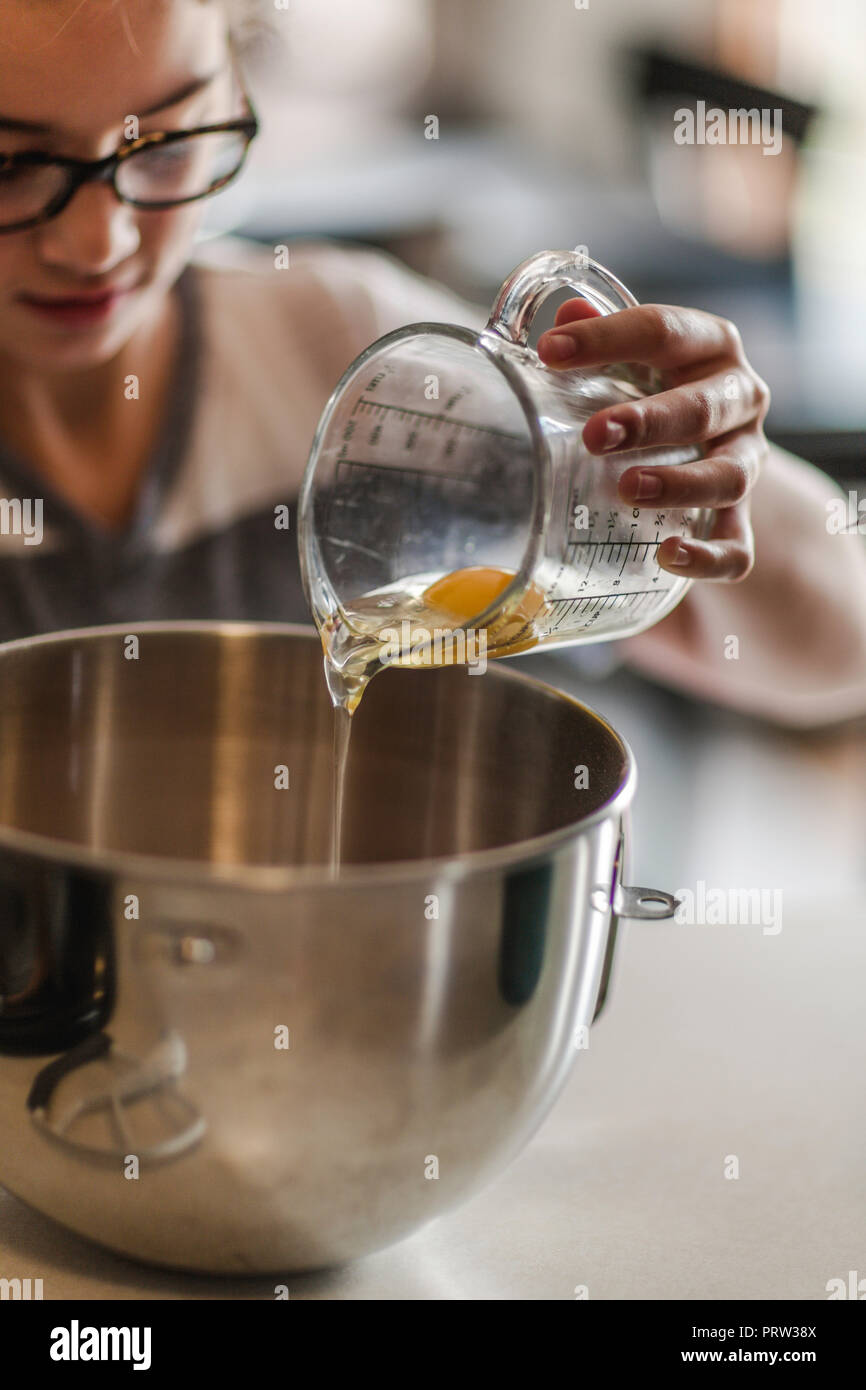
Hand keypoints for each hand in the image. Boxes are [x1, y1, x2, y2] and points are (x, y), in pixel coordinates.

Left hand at [536, 300, 769, 579]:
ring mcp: (747, 462)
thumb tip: (562, 317)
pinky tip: (666, 556)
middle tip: (594, 435)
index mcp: (709, 346)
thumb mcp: (632, 360)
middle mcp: (740, 400)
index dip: (605, 339)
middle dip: (650, 421)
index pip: (663, 330)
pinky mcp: (742, 522)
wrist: (709, 447)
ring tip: (629, 489)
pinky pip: (737, 549)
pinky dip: (707, 558)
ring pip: (730, 476)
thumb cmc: (655, 390)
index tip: (549, 353)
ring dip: (681, 483)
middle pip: (704, 408)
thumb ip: (601, 340)